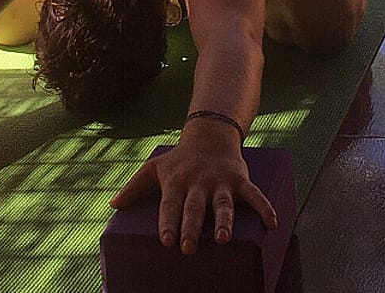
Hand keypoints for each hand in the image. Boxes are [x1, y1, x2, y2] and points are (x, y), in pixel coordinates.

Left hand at [110, 120, 276, 254]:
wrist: (209, 135)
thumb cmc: (178, 160)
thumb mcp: (154, 168)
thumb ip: (134, 188)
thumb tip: (113, 205)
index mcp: (176, 182)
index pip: (170, 204)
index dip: (167, 222)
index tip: (165, 240)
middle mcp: (198, 182)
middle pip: (194, 207)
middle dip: (190, 227)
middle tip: (187, 248)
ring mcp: (220, 182)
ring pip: (223, 204)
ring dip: (224, 221)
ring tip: (222, 239)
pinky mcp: (240, 180)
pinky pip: (254, 195)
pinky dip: (264, 208)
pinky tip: (272, 224)